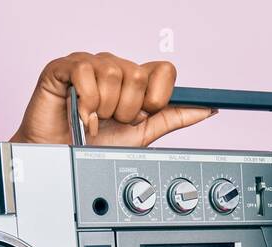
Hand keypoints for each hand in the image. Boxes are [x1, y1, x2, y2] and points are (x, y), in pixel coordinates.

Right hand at [10, 52, 214, 146]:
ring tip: (94, 119)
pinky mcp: (65, 67)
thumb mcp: (142, 134)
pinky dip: (86, 101)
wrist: (63, 159)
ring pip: (113, 73)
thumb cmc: (95, 145)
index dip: (158, 96)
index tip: (145, 114)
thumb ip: (173, 118)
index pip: (164, 70)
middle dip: (128, 109)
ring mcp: (89, 63)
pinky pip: (85, 71)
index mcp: (134, 80)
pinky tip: (81, 113)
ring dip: (105, 108)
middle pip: (139, 75)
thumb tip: (207, 108)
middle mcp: (115, 67)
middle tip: (112, 121)